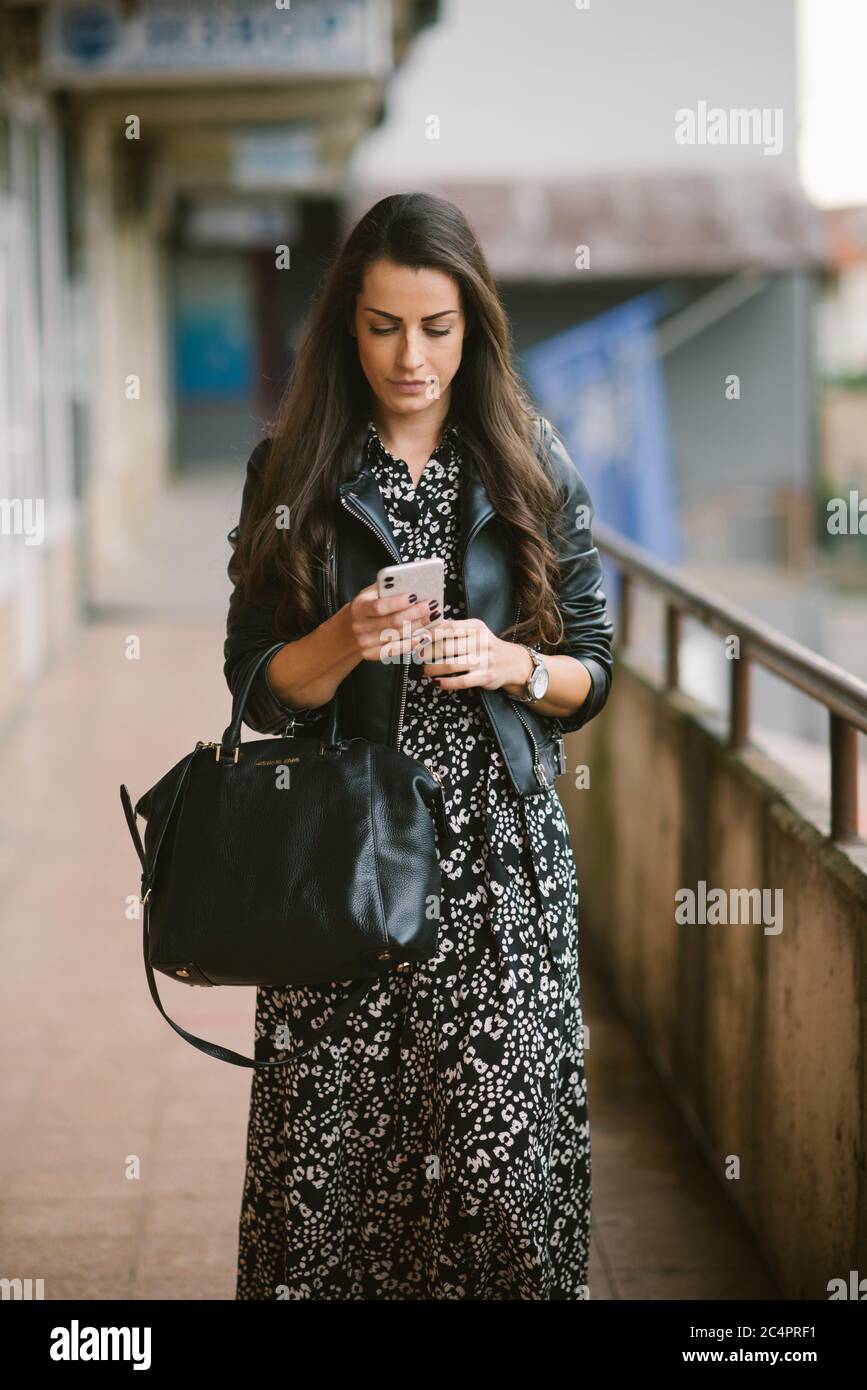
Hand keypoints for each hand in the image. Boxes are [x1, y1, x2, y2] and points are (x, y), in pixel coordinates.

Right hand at [343, 583, 439, 664]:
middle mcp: (360, 626)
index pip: (380, 606)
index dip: (398, 602)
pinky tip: (424, 636)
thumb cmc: (365, 607)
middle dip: (416, 614)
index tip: (414, 596)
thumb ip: (386, 588)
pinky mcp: (371, 654)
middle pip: (393, 622)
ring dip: (420, 628)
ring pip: (398, 636)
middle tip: (432, 607)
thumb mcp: (370, 594)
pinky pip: (396, 650)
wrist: (348, 630)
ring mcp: (365, 642)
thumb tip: (411, 582)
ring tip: (434, 620)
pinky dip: (412, 643)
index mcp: (359, 607)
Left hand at [416, 618, 534, 692]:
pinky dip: (446, 683)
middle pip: (446, 647)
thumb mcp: (476, 631)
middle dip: (427, 653)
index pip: (449, 627)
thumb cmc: (487, 645)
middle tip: (417, 657)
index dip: (430, 634)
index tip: (418, 639)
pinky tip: (437, 682)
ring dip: (433, 669)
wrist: (513, 663)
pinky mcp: (485, 677)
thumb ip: (455, 627)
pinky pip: (461, 681)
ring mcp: (483, 660)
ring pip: (451, 665)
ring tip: (425, 670)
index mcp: (476, 627)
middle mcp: (480, 642)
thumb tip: (428, 626)